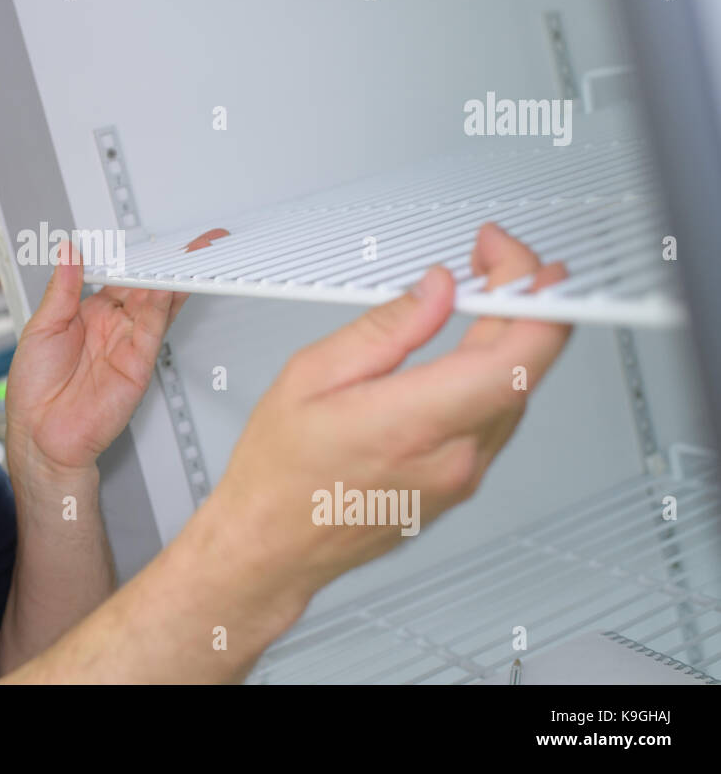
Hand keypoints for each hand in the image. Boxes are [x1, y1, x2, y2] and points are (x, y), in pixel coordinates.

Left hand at [5, 239, 188, 472]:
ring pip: (156, 304)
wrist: (40, 434)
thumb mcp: (41, 327)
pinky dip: (161, 306)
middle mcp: (111, 327)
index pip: (117, 278)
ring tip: (185, 256)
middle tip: (186, 242)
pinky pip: (153, 329)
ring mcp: (128, 345)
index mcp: (87, 314)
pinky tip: (165, 286)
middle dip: (165, 265)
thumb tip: (69, 252)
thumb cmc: (33, 389)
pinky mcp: (139, 364)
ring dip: (172, 280)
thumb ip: (63, 289)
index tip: (143, 239)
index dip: (131, 258)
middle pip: (144, 288)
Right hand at [210, 221, 572, 611]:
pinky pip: (498, 416)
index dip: (530, 292)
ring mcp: (464, 476)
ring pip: (518, 389)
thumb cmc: (279, 474)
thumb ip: (385, 328)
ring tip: (477, 298)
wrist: (272, 544)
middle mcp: (454, 457)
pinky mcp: (462, 485)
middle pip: (526, 364)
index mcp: (414, 424)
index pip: (518, 355)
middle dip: (517, 298)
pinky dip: (494, 372)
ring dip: (509, 336)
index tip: (509, 259)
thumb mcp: (312, 376)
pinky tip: (469, 351)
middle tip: (489, 261)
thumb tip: (436, 289)